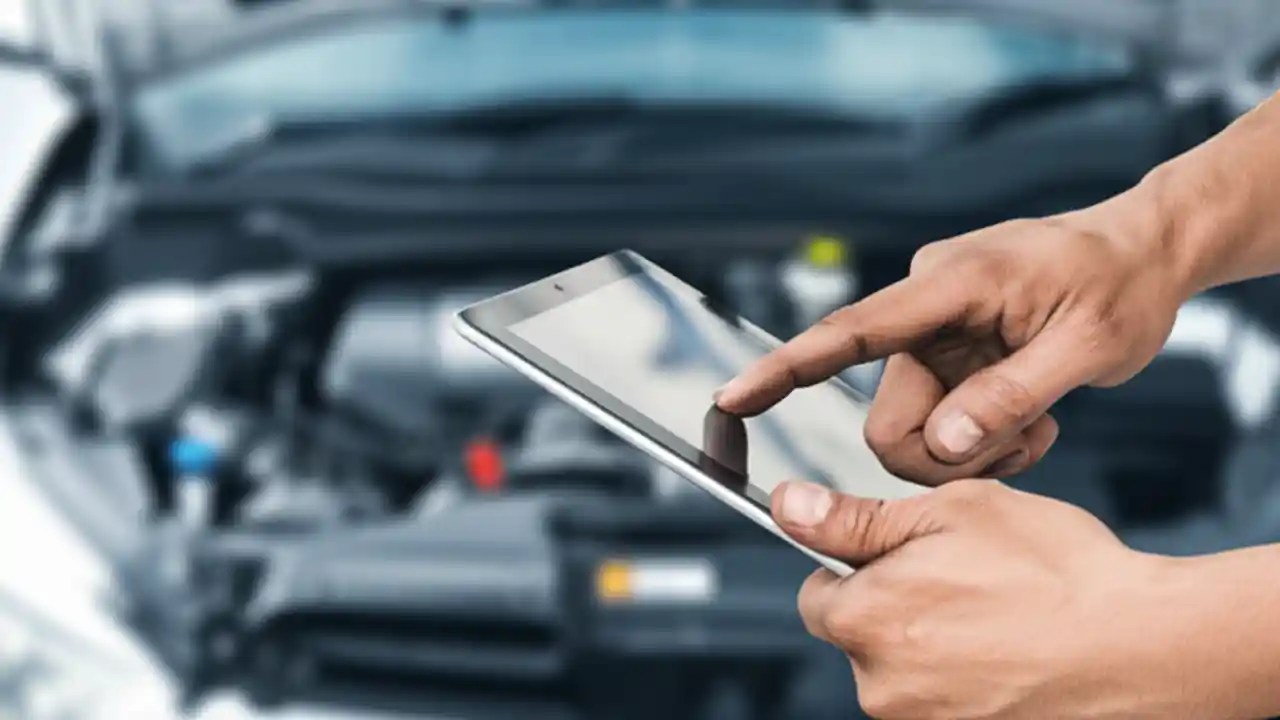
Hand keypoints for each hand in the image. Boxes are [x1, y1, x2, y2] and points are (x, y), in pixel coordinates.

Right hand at [717, 209, 1187, 482]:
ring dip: (971, 452)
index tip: (730, 399)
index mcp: (949, 284)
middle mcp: (923, 306)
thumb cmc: (1122, 286)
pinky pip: (934, 423)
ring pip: (912, 432)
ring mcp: (930, 333)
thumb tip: (941, 446)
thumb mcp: (1089, 346)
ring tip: (1038, 427)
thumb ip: (1012, 395)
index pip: (849, 332)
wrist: (1141, 255)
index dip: (785, 369)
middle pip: (889, 421)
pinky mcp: (942, 353)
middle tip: (1024, 446)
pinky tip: (1029, 420)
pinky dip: (977, 440)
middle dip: (945, 457)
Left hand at [772, 480, 1204, 719]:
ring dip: (933, 648)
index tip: (903, 559)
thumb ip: (853, 518)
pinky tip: (1011, 657)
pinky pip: (943, 705)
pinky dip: (966, 683)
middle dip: (896, 609)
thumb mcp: (950, 512)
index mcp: (864, 620)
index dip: (857, 568)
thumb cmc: (1056, 573)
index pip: (818, 595)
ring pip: (904, 675)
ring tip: (999, 619)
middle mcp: (880, 688)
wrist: (1149, 648)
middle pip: (861, 639)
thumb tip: (788, 507)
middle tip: (965, 582)